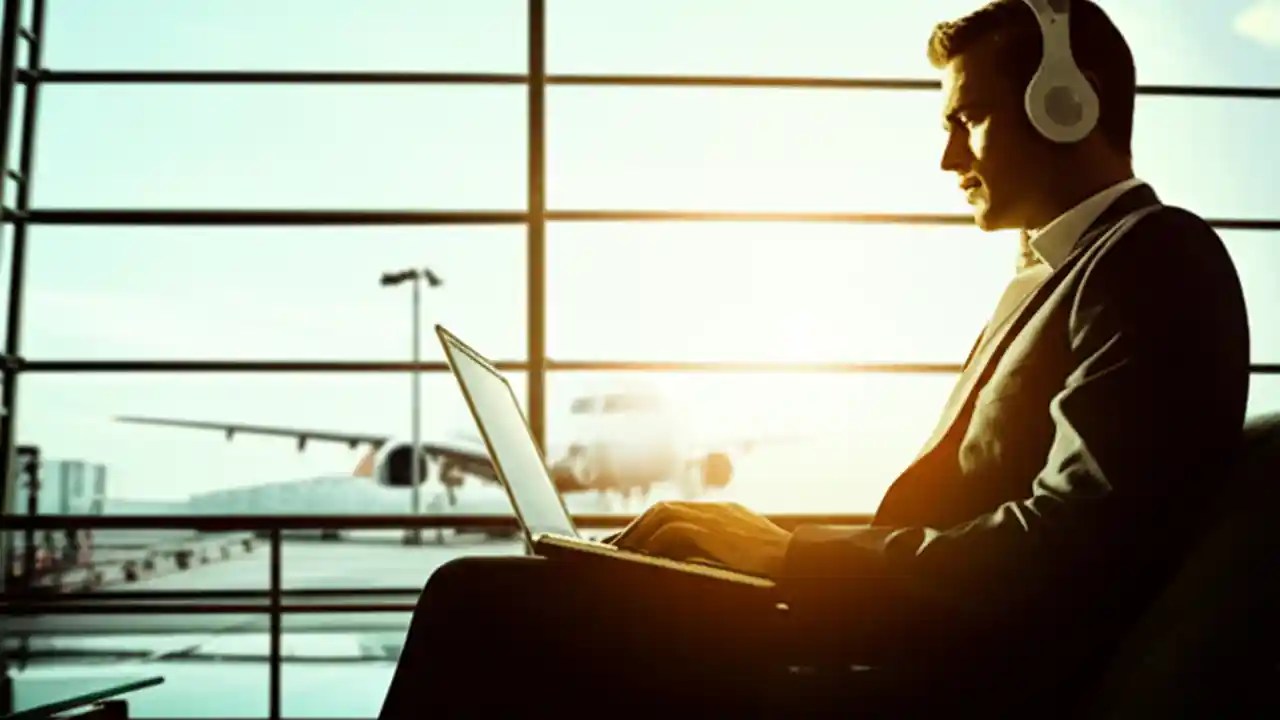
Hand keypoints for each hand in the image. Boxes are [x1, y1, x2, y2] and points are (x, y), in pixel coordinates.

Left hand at [612, 502, 790, 577]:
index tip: (627, 544)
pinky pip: (673, 531)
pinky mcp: (715, 530)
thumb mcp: (746, 559)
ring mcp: (717, 516)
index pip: (677, 514)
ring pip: (663, 515)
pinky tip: (639, 558)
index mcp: (725, 516)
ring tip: (618, 554)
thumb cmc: (780, 570)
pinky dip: (653, 544)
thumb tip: (689, 570)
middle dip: (635, 529)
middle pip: (664, 510)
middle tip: (611, 549)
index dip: (649, 528)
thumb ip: (720, 556)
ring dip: (638, 534)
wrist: (803, 564)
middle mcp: (718, 510)